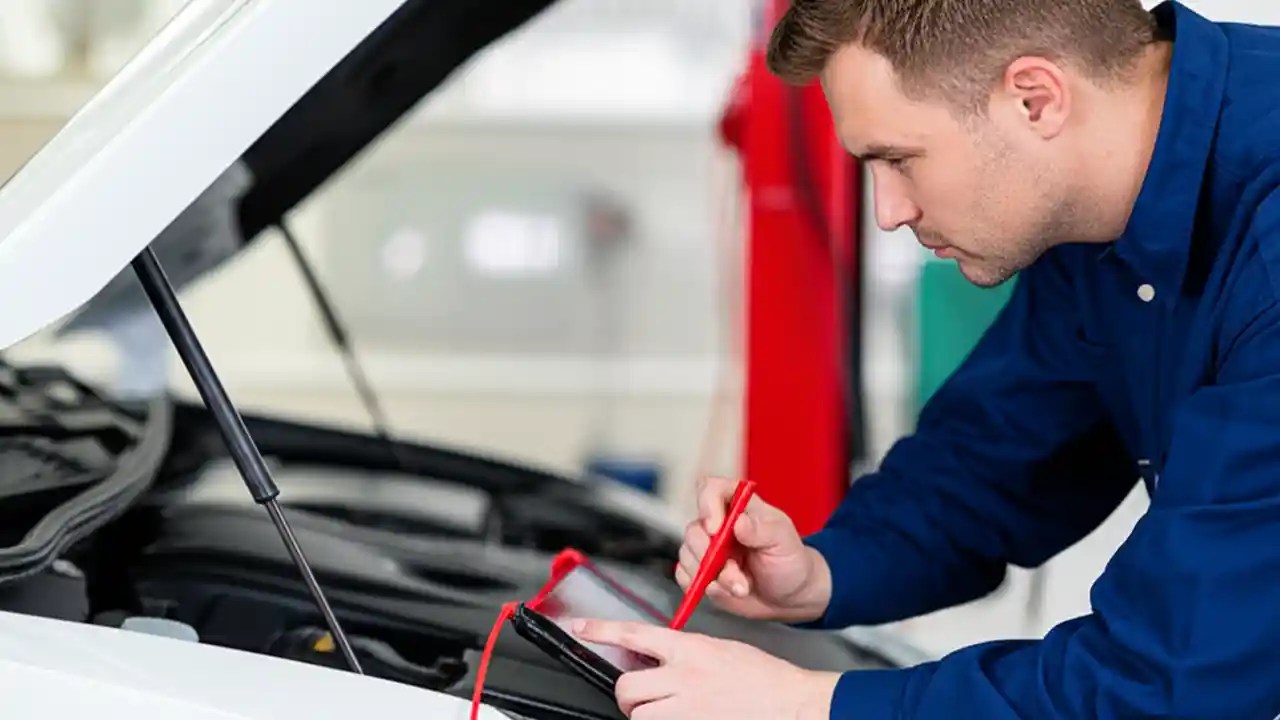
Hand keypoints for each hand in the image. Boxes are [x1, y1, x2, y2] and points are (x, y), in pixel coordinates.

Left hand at [573, 619, 839, 719]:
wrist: (791, 703)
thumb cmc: (762, 677)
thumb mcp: (719, 649)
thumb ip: (685, 652)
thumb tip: (657, 657)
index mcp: (691, 649)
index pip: (635, 634)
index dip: (602, 631)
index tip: (581, 629)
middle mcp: (684, 678)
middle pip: (626, 687)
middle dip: (628, 695)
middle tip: (641, 696)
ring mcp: (688, 709)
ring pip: (640, 717)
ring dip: (646, 715)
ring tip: (667, 711)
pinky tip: (682, 718)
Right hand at [678, 476, 831, 622]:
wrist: (789, 595)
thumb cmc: (789, 560)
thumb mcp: (784, 542)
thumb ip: (763, 530)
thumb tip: (739, 521)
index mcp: (739, 506)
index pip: (711, 489)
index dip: (707, 504)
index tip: (715, 529)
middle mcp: (718, 524)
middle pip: (694, 529)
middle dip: (710, 557)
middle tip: (735, 575)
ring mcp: (707, 549)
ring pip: (688, 556)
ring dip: (710, 578)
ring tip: (741, 588)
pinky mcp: (700, 572)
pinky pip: (684, 575)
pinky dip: (698, 586)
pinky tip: (721, 590)